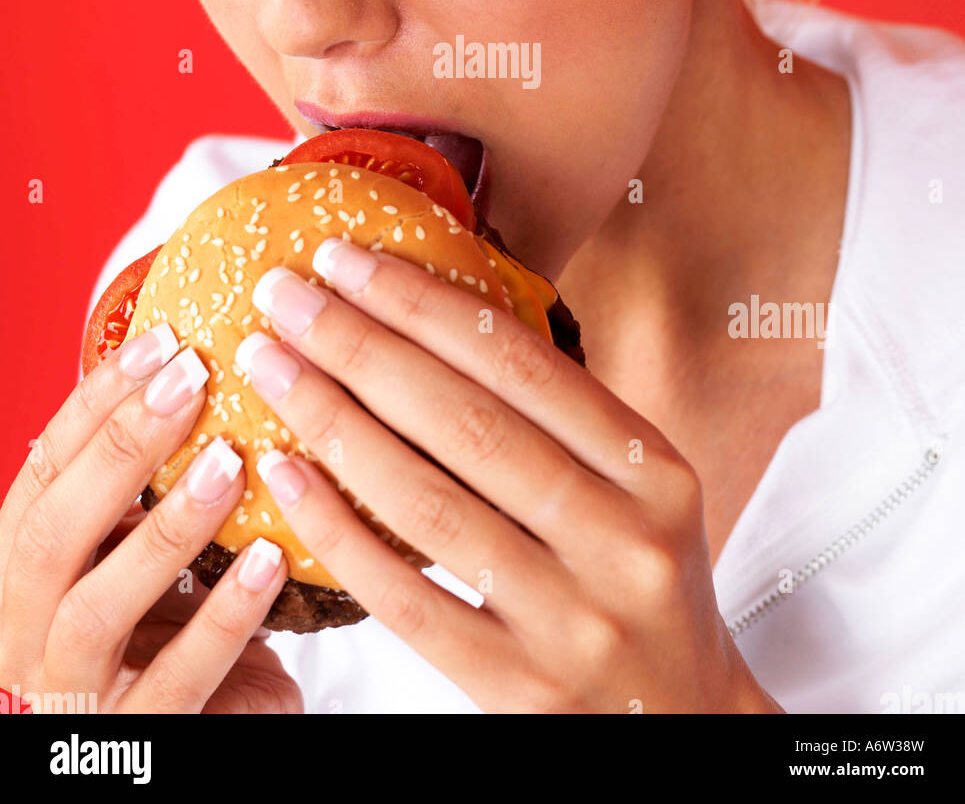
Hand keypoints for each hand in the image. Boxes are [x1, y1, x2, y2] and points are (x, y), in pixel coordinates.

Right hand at [0, 329, 300, 713]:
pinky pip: (177, 679)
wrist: (210, 735)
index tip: (163, 341)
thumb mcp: (143, 553)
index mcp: (25, 573)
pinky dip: (226, 615)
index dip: (96, 403)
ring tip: (231, 463)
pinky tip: (272, 559)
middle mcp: (27, 633)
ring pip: (97, 609)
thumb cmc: (175, 632)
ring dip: (168, 527)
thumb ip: (148, 487)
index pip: (42, 474)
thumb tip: (205, 366)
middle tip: (194, 380)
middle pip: (50, 534)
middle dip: (121, 449)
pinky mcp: (141, 740)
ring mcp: (75, 695)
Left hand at [238, 240, 782, 713]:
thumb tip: (427, 316)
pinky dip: (339, 531)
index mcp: (654, 469)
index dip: (422, 303)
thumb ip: (560, 418)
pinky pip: (407, 600)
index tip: (345, 257)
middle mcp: (623, 538)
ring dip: (331, 422)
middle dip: (359, 345)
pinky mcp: (518, 690)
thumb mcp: (638, 490)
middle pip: (465, 422)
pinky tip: (284, 476)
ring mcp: (571, 619)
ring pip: (427, 504)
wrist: (683, 721)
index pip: (521, 363)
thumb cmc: (642, 580)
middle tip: (281, 294)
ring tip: (267, 366)